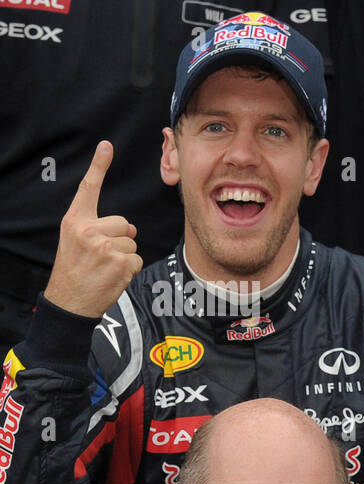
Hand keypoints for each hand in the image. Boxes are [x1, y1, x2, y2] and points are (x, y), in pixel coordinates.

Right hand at [43, 142, 141, 317]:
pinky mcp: (120, 262)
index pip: (88, 189)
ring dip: (125, 258)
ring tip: (104, 268)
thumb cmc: (75, 270)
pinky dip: (130, 271)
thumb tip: (132, 230)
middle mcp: (88, 229)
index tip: (107, 145)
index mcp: (75, 221)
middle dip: (120, 240)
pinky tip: (112, 277)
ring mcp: (105, 246)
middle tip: (101, 257)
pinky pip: (137, 260)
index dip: (98, 166)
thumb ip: (99, 229)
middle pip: (125, 224)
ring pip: (132, 244)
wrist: (69, 301)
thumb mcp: (76, 242)